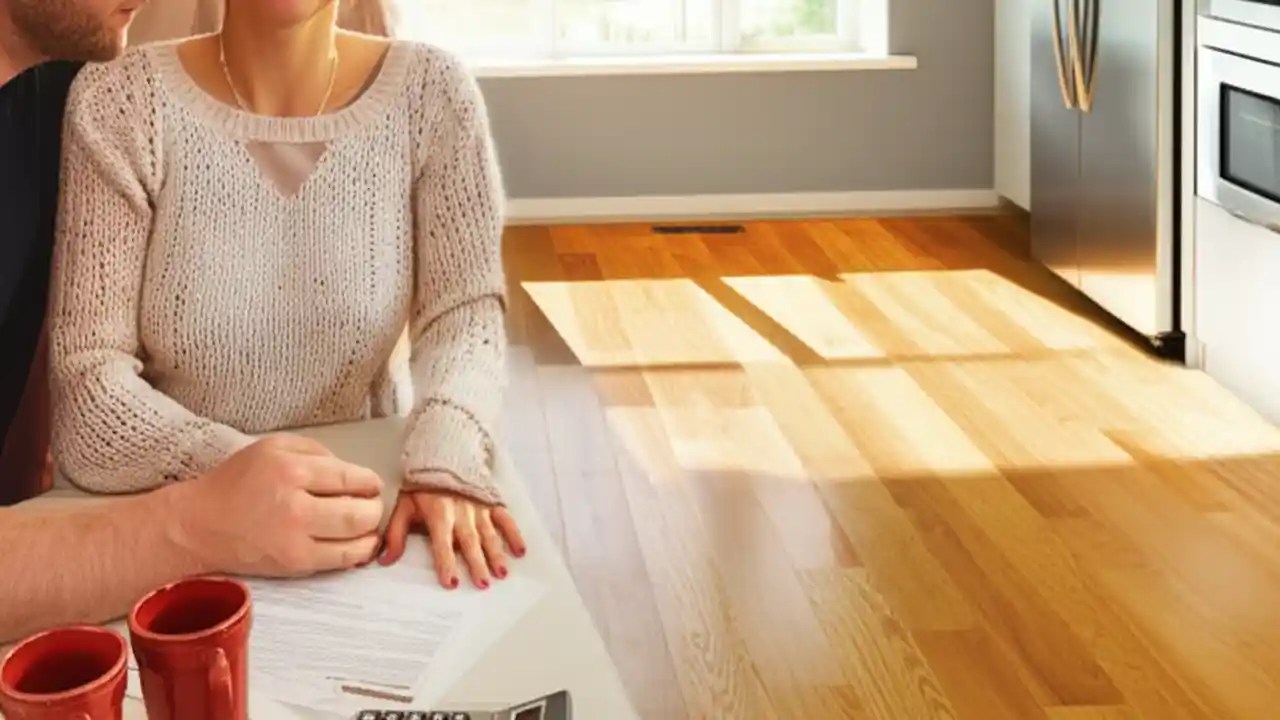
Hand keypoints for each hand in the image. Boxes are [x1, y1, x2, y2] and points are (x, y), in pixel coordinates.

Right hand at [166, 434, 384, 576]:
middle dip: (375, 508)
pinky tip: (359, 544)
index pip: (351, 478)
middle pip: (360, 511)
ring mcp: (295, 539)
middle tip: (372, 504)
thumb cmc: (238, 482)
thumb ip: (316, 451)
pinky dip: (358, 553)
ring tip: (367, 525)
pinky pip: (341, 560)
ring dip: (371, 531)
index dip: (370, 482)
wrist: (201, 525)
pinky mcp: (294, 564)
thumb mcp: (274, 447)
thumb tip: (352, 472)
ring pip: (356, 538)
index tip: (372, 485)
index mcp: (291, 470)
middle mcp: (295, 505)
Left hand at [377, 479, 525, 589]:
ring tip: (501, 573)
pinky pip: (505, 520)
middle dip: (477, 564)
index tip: (451, 583)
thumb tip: (385, 560)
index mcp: (439, 515)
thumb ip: (395, 534)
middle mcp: (462, 513)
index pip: (443, 544)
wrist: (443, 454)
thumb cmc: (422, 485)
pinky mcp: (491, 503)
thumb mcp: (404, 506)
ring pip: (489, 535)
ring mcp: (479, 509)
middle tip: (483, 584)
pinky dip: (514, 534)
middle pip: (470, 543)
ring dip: (496, 554)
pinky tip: (520, 551)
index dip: (446, 563)